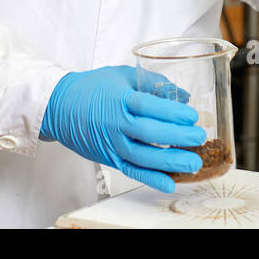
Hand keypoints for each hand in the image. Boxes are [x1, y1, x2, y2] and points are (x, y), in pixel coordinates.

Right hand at [38, 65, 203, 192]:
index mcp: (119, 99)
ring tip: (193, 163)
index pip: (148, 106)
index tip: (192, 115)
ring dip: (170, 162)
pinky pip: (132, 170)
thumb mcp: (122, 75)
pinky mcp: (109, 158)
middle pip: (149, 133)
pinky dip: (151, 179)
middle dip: (178, 137)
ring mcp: (111, 143)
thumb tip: (182, 94)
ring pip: (143, 156)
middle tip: (199, 137)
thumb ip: (153, 82)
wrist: (59, 106)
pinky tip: (170, 183)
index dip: (172, 112)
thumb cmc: (92, 88)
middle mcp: (115, 123)